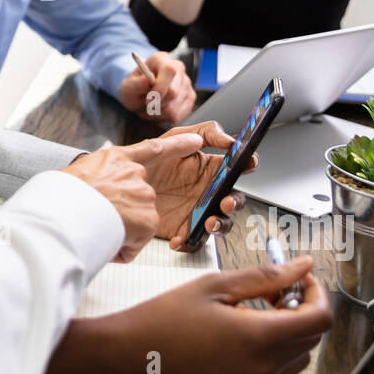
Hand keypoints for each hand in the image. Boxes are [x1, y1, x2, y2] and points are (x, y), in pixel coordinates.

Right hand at [62, 142, 180, 262]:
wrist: (65, 209)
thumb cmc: (61, 194)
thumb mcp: (78, 172)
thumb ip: (97, 175)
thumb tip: (94, 189)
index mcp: (116, 158)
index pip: (153, 148)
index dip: (177, 145)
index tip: (196, 141)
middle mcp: (135, 173)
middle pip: (139, 197)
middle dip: (124, 212)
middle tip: (100, 218)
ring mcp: (144, 195)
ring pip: (138, 221)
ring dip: (121, 229)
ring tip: (96, 227)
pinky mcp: (149, 219)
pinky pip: (136, 242)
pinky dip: (122, 247)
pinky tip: (106, 239)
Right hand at [101, 256, 331, 373]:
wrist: (132, 356)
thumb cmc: (167, 318)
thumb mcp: (216, 286)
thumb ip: (265, 277)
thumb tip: (301, 267)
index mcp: (258, 338)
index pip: (319, 319)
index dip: (317, 294)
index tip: (301, 281)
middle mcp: (261, 371)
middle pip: (310, 339)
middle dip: (301, 310)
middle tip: (272, 292)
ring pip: (295, 360)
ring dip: (287, 334)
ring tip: (253, 315)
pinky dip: (268, 355)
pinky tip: (238, 338)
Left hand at [117, 51, 195, 123]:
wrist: (140, 94)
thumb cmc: (134, 88)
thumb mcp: (128, 86)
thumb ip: (136, 84)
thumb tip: (146, 80)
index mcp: (162, 59)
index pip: (169, 71)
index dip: (160, 88)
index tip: (147, 100)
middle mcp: (178, 68)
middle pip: (173, 92)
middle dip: (156, 103)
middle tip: (145, 104)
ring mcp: (186, 84)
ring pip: (174, 107)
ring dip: (158, 111)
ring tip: (150, 106)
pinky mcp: (190, 98)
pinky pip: (177, 115)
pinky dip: (164, 117)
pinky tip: (159, 109)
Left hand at [134, 120, 258, 248]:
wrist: (124, 184)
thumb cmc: (151, 160)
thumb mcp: (174, 136)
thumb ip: (203, 132)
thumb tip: (228, 139)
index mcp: (210, 168)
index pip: (238, 166)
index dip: (248, 163)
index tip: (248, 162)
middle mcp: (208, 191)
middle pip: (234, 198)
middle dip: (234, 201)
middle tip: (225, 201)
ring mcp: (198, 211)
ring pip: (221, 222)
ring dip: (220, 224)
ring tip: (209, 222)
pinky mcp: (184, 228)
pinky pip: (194, 240)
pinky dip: (189, 241)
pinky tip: (178, 238)